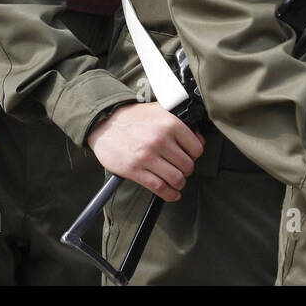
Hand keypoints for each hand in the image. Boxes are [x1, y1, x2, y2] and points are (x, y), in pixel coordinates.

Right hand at [87, 102, 204, 200]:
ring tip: (177, 181)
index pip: (196, 148)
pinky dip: (170, 194)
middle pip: (187, 166)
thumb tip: (199, 139)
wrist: (105, 122)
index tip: (189, 157)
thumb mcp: (160, 110)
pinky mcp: (135, 170)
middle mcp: (160, 139)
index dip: (195, 155)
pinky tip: (172, 194)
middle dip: (187, 171)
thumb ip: (181, 122)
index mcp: (170, 123)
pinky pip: (160, 188)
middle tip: (181, 170)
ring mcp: (147, 156)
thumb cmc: (134, 117)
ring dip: (179, 183)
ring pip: (176, 178)